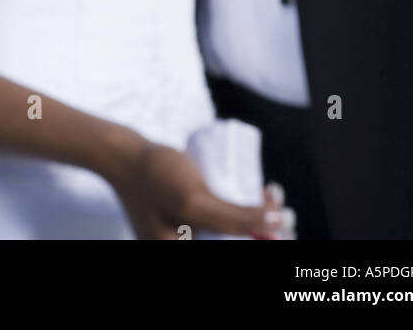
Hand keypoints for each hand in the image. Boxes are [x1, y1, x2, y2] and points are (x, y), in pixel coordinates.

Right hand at [110, 136, 292, 240]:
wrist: (125, 154)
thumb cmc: (154, 177)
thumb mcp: (194, 201)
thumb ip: (233, 218)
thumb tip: (277, 225)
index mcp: (184, 255)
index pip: (236, 257)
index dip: (264, 245)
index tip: (286, 232)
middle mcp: (189, 248)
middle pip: (238, 246)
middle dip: (266, 233)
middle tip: (287, 216)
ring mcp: (193, 235)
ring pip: (236, 234)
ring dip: (261, 219)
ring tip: (274, 197)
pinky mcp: (195, 218)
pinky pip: (227, 220)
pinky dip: (247, 209)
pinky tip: (261, 192)